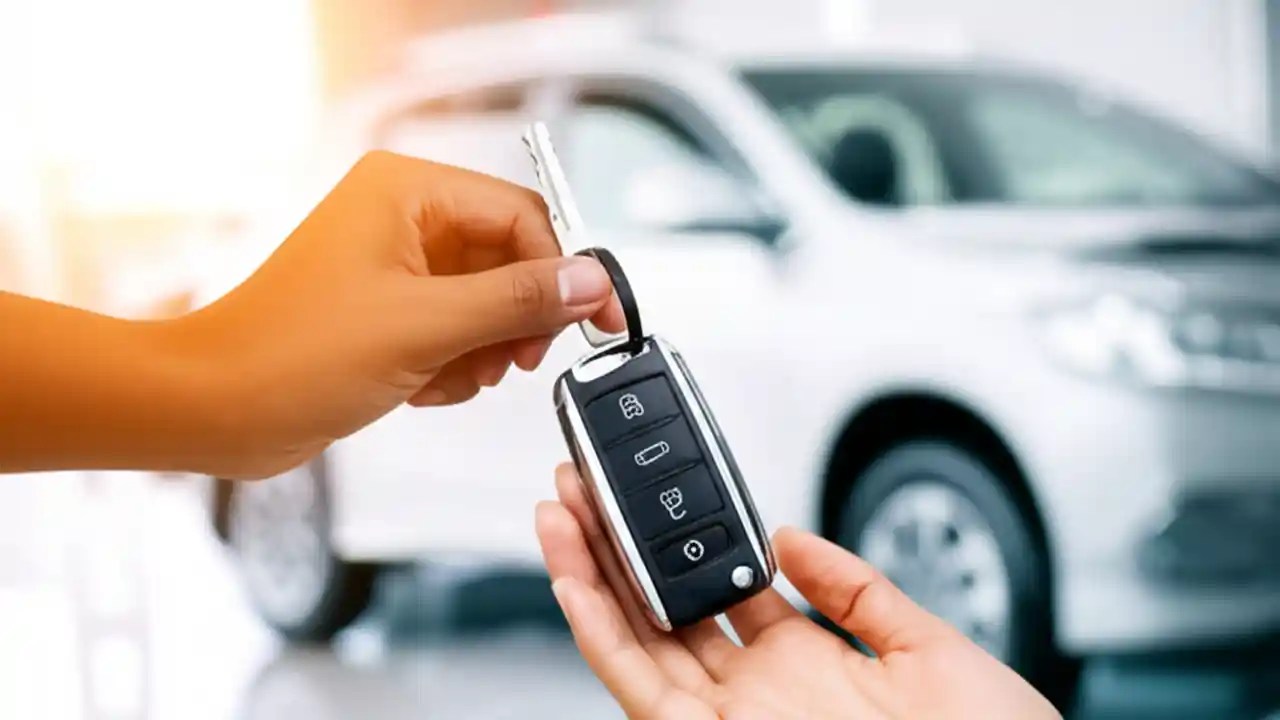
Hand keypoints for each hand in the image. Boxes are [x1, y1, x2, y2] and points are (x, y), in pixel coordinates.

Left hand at [175, 153, 620, 477]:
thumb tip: (589, 282)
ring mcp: (395, 265)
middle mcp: (402, 217)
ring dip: (481, 351)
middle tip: (513, 358)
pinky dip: (452, 365)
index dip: (566, 271)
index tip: (599, 319)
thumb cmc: (289, 354)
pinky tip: (418, 386)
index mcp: (407, 191)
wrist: (218, 410)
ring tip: (445, 375)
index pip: (522, 217)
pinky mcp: (390, 310)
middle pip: (510, 260)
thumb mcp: (426, 326)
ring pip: (488, 304)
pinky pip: (458, 330)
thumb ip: (518, 300)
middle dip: (514, 319)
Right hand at [535, 464, 1060, 719]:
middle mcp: (758, 695)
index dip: (681, 543)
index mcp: (808, 665)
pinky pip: (636, 686)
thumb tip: (794, 539)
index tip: (657, 496)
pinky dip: (597, 634)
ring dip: (589, 576)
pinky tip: (573, 584)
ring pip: (635, 641)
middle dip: (618, 547)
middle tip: (583, 489)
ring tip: (559, 515)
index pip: (722, 592)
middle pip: (664, 610)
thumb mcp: (932, 650)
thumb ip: (859, 591)